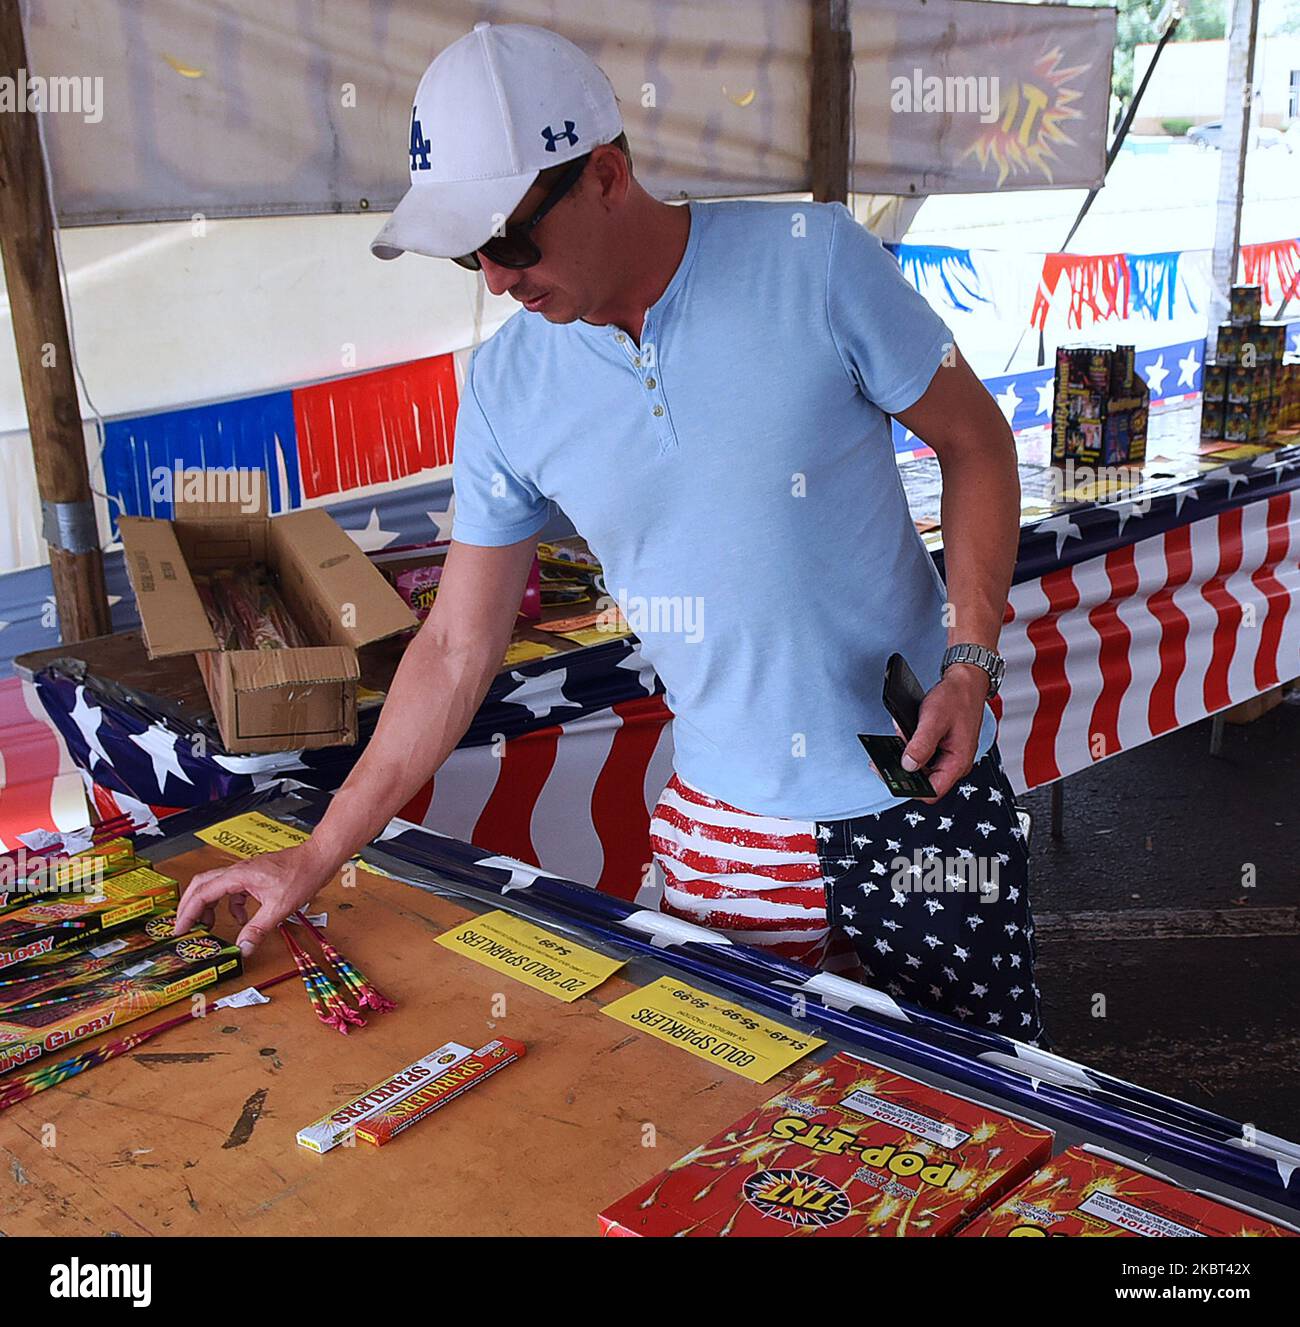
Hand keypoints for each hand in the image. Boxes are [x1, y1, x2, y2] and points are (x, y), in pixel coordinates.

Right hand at [173, 842, 332, 955]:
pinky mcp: (255, 876)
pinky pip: (233, 890)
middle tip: (184, 927)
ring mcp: (246, 872)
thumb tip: (242, 948)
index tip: (180, 930)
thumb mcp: (279, 907)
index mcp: (238, 876)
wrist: (319, 858)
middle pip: (201, 885)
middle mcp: (238, 871)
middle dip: (189, 906)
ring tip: (208, 926)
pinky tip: (242, 918)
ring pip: (216, 887)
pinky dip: (231, 905)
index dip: (187, 913)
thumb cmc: (301, 875)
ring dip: (209, 906)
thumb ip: (258, 929)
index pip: (202, 893)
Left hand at [899, 664, 988, 802]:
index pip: (932, 792)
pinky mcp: (943, 748)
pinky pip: (923, 756)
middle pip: (924, 783)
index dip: (909, 789)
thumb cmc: (956, 698)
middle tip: (880, 762)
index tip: (890, 778)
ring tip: (890, 745)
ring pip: (922, 769)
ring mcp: (949, 757)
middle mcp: (955, 764)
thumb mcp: (934, 719)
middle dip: (902, 773)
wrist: (966, 682)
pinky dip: (910, 748)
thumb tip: (908, 766)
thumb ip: (921, 744)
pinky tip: (901, 736)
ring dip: (904, 759)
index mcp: (958, 762)